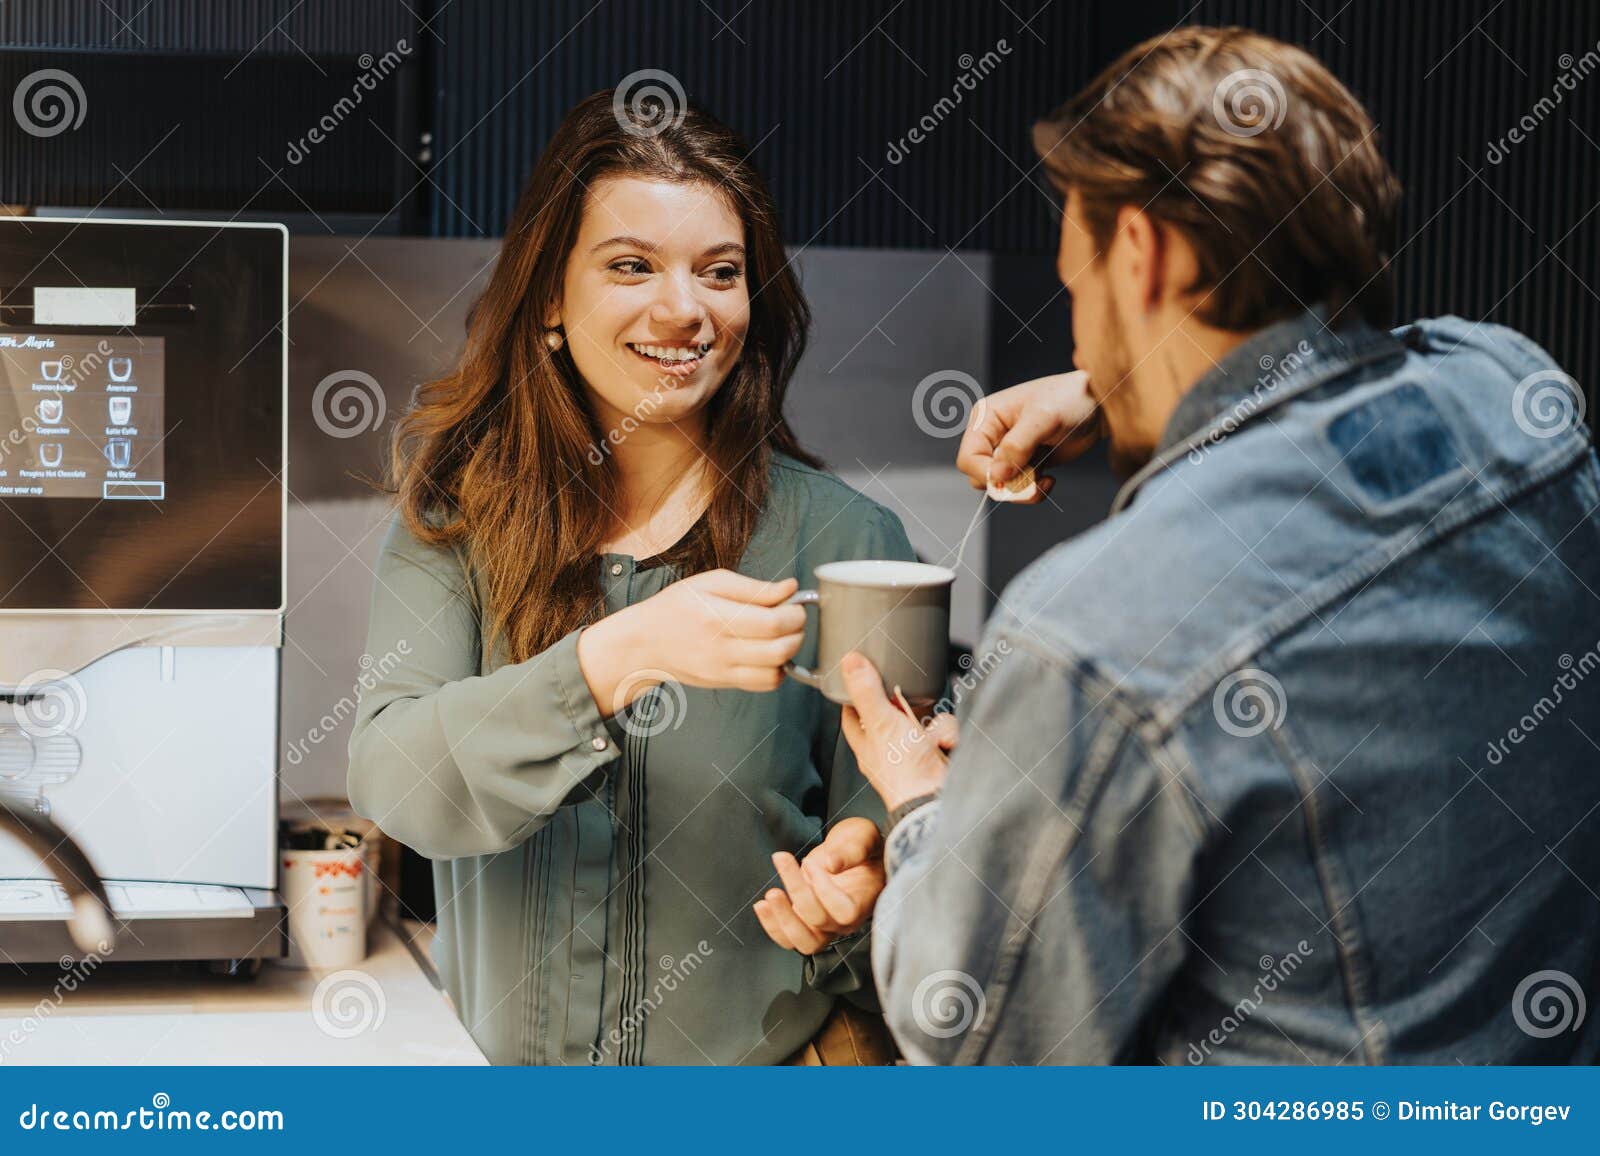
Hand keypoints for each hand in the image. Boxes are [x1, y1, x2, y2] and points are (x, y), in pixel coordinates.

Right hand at [577, 569, 805, 713]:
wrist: (646, 642)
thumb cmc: (677, 606)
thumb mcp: (711, 583)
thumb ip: (754, 587)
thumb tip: (790, 587)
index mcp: (717, 617)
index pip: (774, 623)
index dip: (795, 613)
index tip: (796, 603)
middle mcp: (721, 649)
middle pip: (781, 649)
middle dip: (798, 632)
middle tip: (793, 618)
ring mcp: (723, 671)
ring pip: (776, 671)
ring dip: (789, 653)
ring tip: (781, 635)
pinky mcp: (725, 683)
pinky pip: (764, 684)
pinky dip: (777, 670)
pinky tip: (769, 654)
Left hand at [754, 818, 883, 953]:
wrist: (849, 852)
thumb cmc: (861, 845)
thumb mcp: (863, 835)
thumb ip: (853, 848)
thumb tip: (831, 864)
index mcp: (865, 900)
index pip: (845, 912)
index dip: (825, 891)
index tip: (811, 864)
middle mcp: (846, 920)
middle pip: (819, 921)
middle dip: (797, 891)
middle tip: (783, 860)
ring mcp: (825, 925)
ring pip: (803, 941)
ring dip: (782, 919)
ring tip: (770, 894)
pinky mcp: (806, 924)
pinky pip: (788, 939)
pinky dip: (772, 925)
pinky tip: (762, 904)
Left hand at [838, 652, 957, 811]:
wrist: (936, 798)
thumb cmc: (903, 772)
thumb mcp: (881, 723)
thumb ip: (866, 692)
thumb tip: (850, 663)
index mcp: (865, 740)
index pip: (851, 710)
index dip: (854, 692)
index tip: (860, 673)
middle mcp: (887, 745)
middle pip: (893, 709)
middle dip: (906, 704)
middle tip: (907, 703)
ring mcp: (913, 749)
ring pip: (924, 717)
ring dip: (932, 725)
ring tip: (928, 737)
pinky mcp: (937, 752)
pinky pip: (945, 730)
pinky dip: (947, 735)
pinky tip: (943, 745)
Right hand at [956, 369, 1100, 500]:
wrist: (1098, 406)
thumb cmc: (1069, 399)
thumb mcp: (1043, 418)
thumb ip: (1017, 446)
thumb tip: (997, 475)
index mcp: (987, 418)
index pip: (969, 458)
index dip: (985, 473)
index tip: (1011, 477)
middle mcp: (993, 436)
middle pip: (982, 477)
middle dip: (1007, 485)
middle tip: (1034, 480)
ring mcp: (1009, 453)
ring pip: (1001, 487)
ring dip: (1023, 491)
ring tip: (1046, 479)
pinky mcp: (1025, 465)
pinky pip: (1018, 490)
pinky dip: (1034, 491)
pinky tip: (1050, 479)